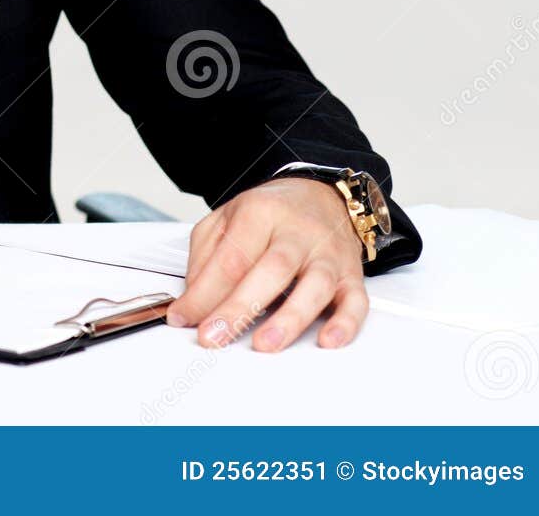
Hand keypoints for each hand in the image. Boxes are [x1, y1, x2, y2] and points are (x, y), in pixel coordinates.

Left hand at [165, 177, 366, 352]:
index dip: (204, 293)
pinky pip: (355, 300)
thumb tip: (193, 299)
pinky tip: (329, 340)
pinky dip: (345, 322)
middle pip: (271, 270)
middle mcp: (298, 232)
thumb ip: (206, 256)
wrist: (320, 195)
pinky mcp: (352, 274)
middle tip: (214, 336)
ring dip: (289, 319)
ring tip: (265, 344)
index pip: (230, 258)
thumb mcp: (226, 219)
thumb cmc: (271, 213)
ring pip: (314, 285)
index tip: (184, 318)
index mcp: (260, 212)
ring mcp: (328, 253)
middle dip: (240, 308)